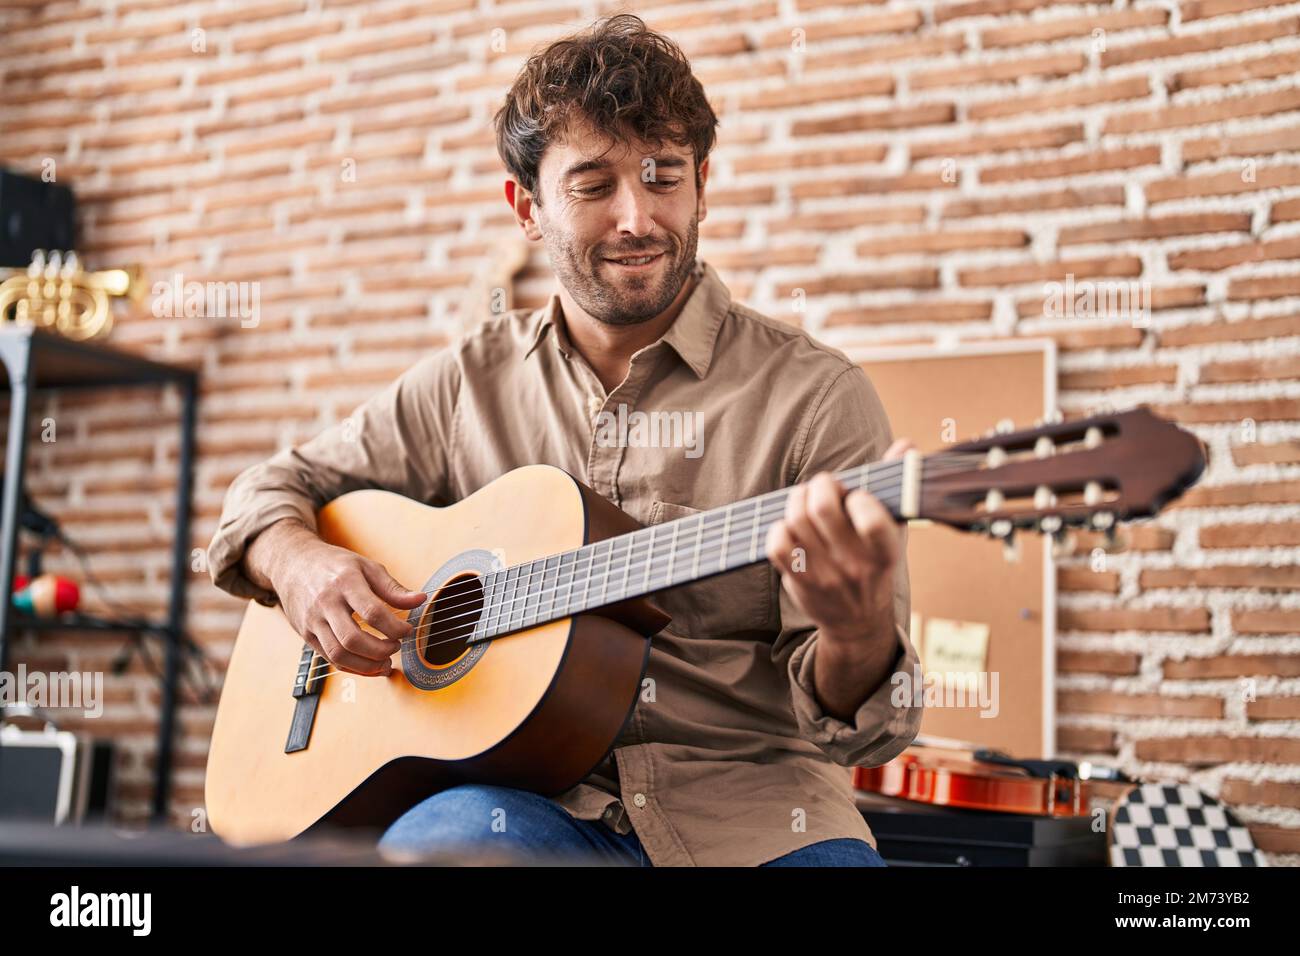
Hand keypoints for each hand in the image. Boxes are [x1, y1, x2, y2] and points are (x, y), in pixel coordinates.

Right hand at [258, 523, 427, 675]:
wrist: (293, 563)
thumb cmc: (333, 565)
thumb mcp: (366, 567)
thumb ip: (393, 588)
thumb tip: (420, 600)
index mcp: (345, 582)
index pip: (372, 612)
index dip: (395, 627)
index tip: (408, 630)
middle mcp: (325, 603)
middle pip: (353, 639)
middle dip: (380, 650)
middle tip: (396, 647)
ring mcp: (313, 621)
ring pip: (339, 654)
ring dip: (367, 666)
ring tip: (386, 663)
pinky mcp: (306, 634)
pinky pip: (329, 659)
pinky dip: (352, 667)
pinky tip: (369, 665)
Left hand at [764, 439, 912, 649]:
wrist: (858, 623)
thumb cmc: (874, 564)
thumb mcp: (893, 532)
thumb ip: (897, 487)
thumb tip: (907, 445)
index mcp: (884, 551)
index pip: (871, 518)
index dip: (859, 496)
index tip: (857, 496)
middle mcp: (855, 565)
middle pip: (822, 508)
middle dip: (819, 485)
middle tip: (823, 488)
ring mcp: (825, 575)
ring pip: (796, 520)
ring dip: (796, 500)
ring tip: (804, 501)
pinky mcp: (799, 581)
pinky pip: (777, 544)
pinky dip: (778, 528)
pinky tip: (790, 527)